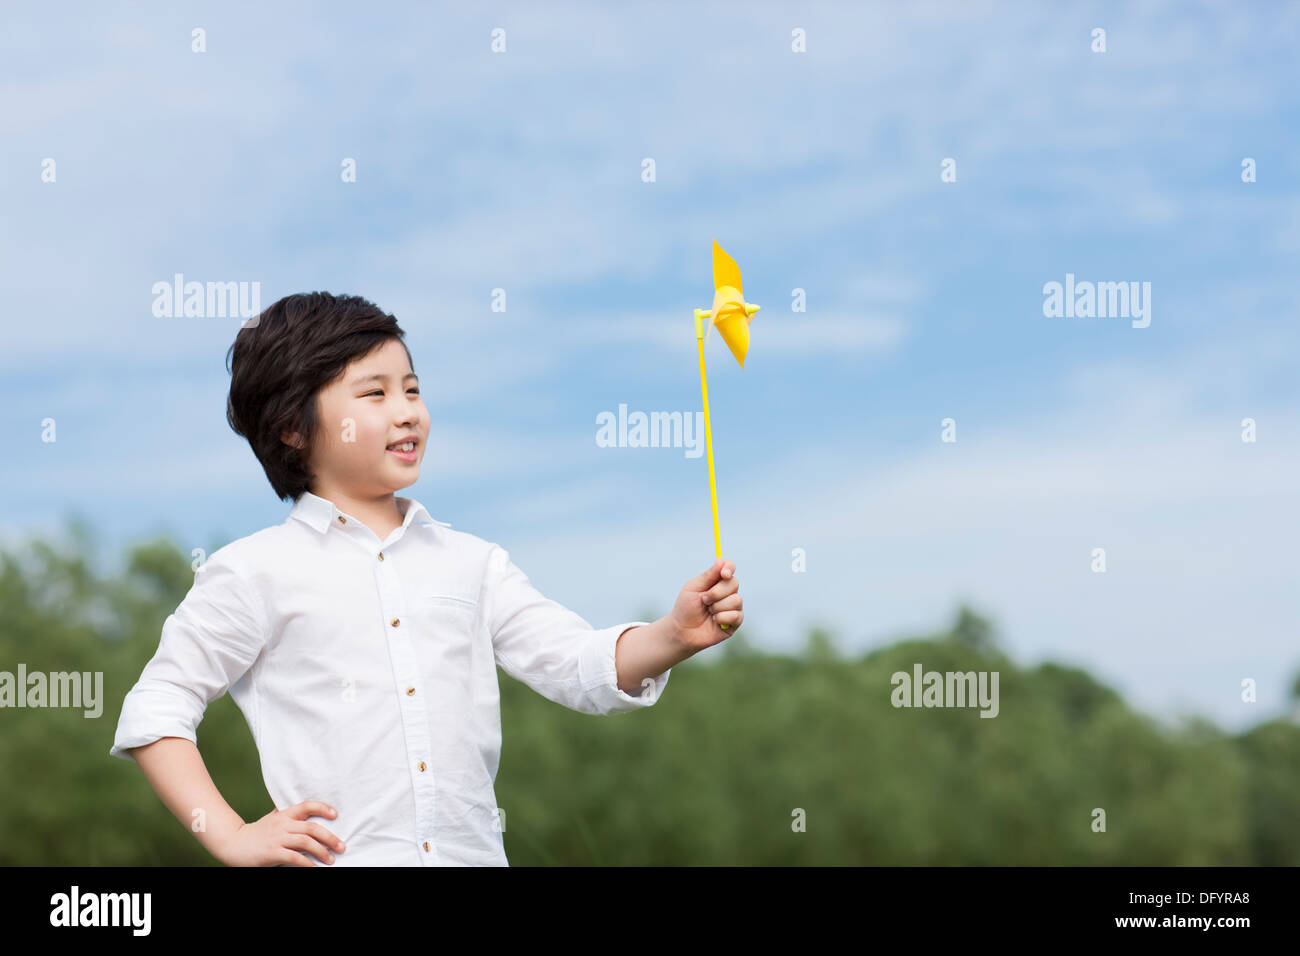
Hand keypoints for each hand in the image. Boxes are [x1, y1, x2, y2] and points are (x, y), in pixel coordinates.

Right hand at [214, 801, 345, 866]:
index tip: (336, 815)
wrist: (232, 843)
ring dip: (322, 851)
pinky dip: (307, 863)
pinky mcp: (272, 852)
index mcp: (284, 815)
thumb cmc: (255, 833)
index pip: (306, 806)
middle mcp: (283, 824)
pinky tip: (315, 868)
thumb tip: (304, 813)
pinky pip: (295, 858)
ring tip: (331, 860)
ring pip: (306, 842)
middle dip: (330, 837)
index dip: (323, 808)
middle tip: (342, 846)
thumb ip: (286, 816)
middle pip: (312, 827)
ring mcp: (277, 838)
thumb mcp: (271, 820)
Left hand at [670, 558, 742, 653]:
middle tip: (704, 600)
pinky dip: (722, 618)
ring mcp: (732, 607)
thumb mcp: (693, 588)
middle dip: (716, 592)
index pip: (730, 568)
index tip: (723, 574)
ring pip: (736, 600)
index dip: (729, 568)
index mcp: (717, 581)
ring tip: (708, 612)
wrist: (682, 631)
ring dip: (718, 607)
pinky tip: (714, 621)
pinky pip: (736, 615)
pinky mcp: (735, 622)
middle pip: (734, 583)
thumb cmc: (685, 608)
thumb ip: (708, 575)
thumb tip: (721, 560)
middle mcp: (727, 592)